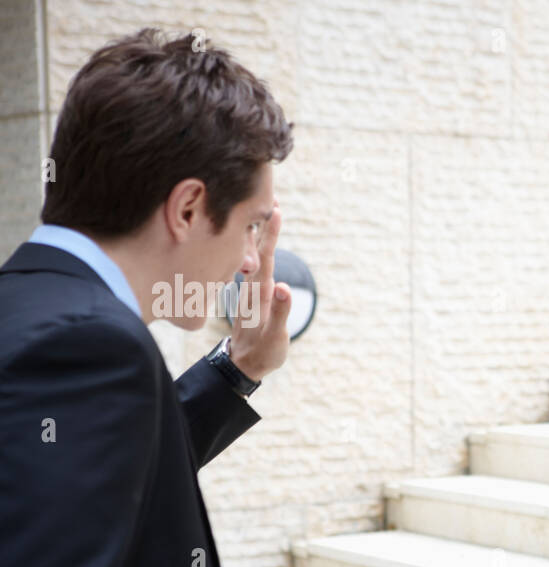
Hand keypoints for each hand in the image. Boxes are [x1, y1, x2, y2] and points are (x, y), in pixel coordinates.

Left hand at [230, 197, 289, 381]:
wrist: (242, 364)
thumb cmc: (261, 352)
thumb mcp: (274, 337)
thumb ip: (279, 313)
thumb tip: (283, 287)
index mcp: (258, 293)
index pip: (265, 257)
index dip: (269, 234)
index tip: (274, 210)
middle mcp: (252, 286)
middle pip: (258, 250)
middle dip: (265, 225)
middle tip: (271, 198)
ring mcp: (250, 288)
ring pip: (254, 255)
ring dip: (259, 233)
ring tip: (265, 211)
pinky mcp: (251, 292)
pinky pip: (252, 263)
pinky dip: (256, 247)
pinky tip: (256, 237)